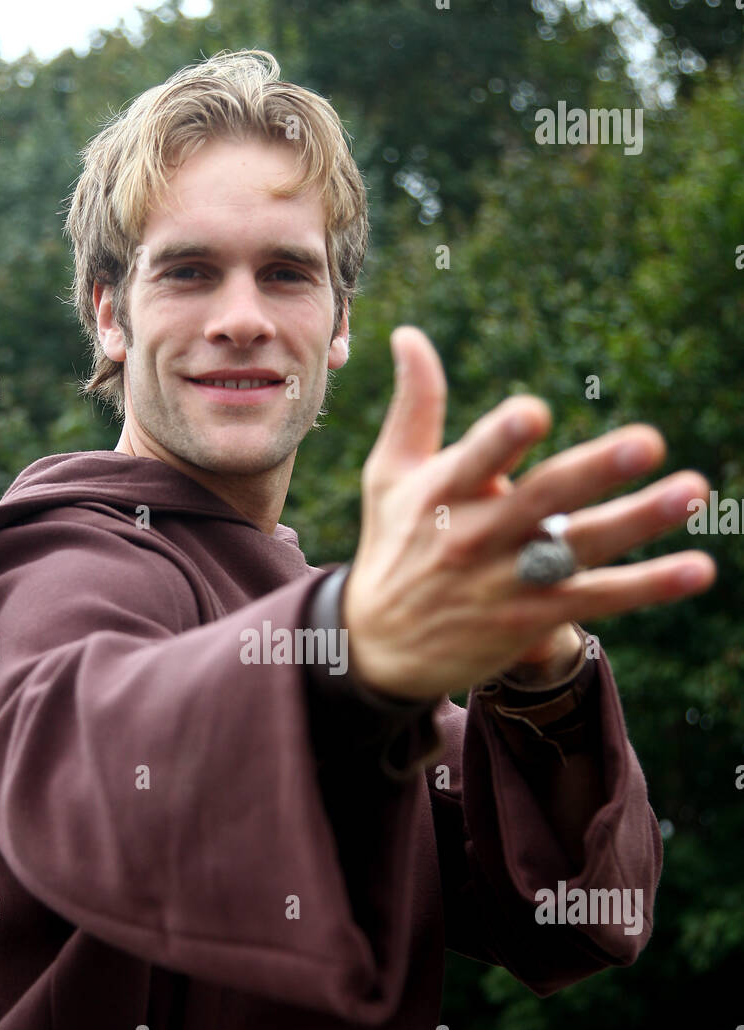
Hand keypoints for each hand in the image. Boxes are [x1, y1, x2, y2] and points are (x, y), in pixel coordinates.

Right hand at [342, 326, 715, 700]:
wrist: (379, 649)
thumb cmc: (393, 546)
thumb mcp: (390, 476)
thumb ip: (415, 405)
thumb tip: (409, 333)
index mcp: (443, 492)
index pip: (475, 459)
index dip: (503, 438)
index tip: (534, 412)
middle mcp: (476, 536)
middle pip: (542, 500)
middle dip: (594, 471)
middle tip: (648, 441)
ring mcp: (507, 581)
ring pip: (578, 548)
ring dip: (638, 520)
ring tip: (694, 491)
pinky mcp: (532, 618)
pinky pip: (598, 600)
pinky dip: (648, 586)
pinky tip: (697, 570)